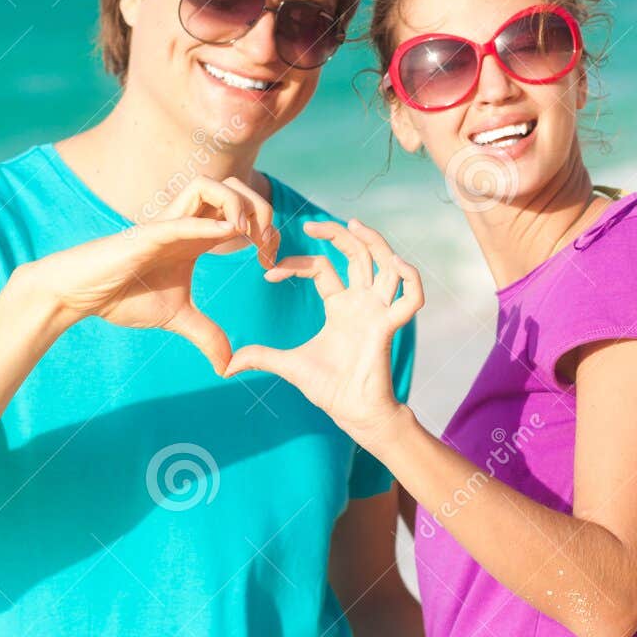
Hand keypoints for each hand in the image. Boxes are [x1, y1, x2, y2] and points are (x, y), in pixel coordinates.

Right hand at [8, 175, 277, 372]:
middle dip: (260, 210)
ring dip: (238, 205)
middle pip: (234, 188)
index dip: (265, 230)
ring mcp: (167, 225)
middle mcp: (186, 223)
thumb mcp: (177, 318)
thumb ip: (206, 335)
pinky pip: (183, 217)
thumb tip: (227, 367)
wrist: (80, 295)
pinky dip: (210, 221)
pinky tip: (230, 235)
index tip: (270, 260)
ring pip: (210, 185)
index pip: (241, 212)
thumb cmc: (123, 296)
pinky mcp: (148, 235)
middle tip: (266, 246)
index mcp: (197, 236)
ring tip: (248, 237)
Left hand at [225, 219, 422, 443]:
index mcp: (340, 306)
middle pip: (359, 254)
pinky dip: (409, 278)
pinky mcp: (389, 326)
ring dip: (376, 243)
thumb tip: (225, 365)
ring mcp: (378, 312)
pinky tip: (395, 263)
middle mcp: (362, 303)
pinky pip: (411, 298)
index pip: (323, 268)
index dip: (297, 263)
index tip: (269, 272)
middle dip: (340, 234)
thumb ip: (260, 357)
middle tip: (313, 224)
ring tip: (355, 225)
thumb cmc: (328, 388)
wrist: (352, 412)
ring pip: (387, 265)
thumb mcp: (288, 365)